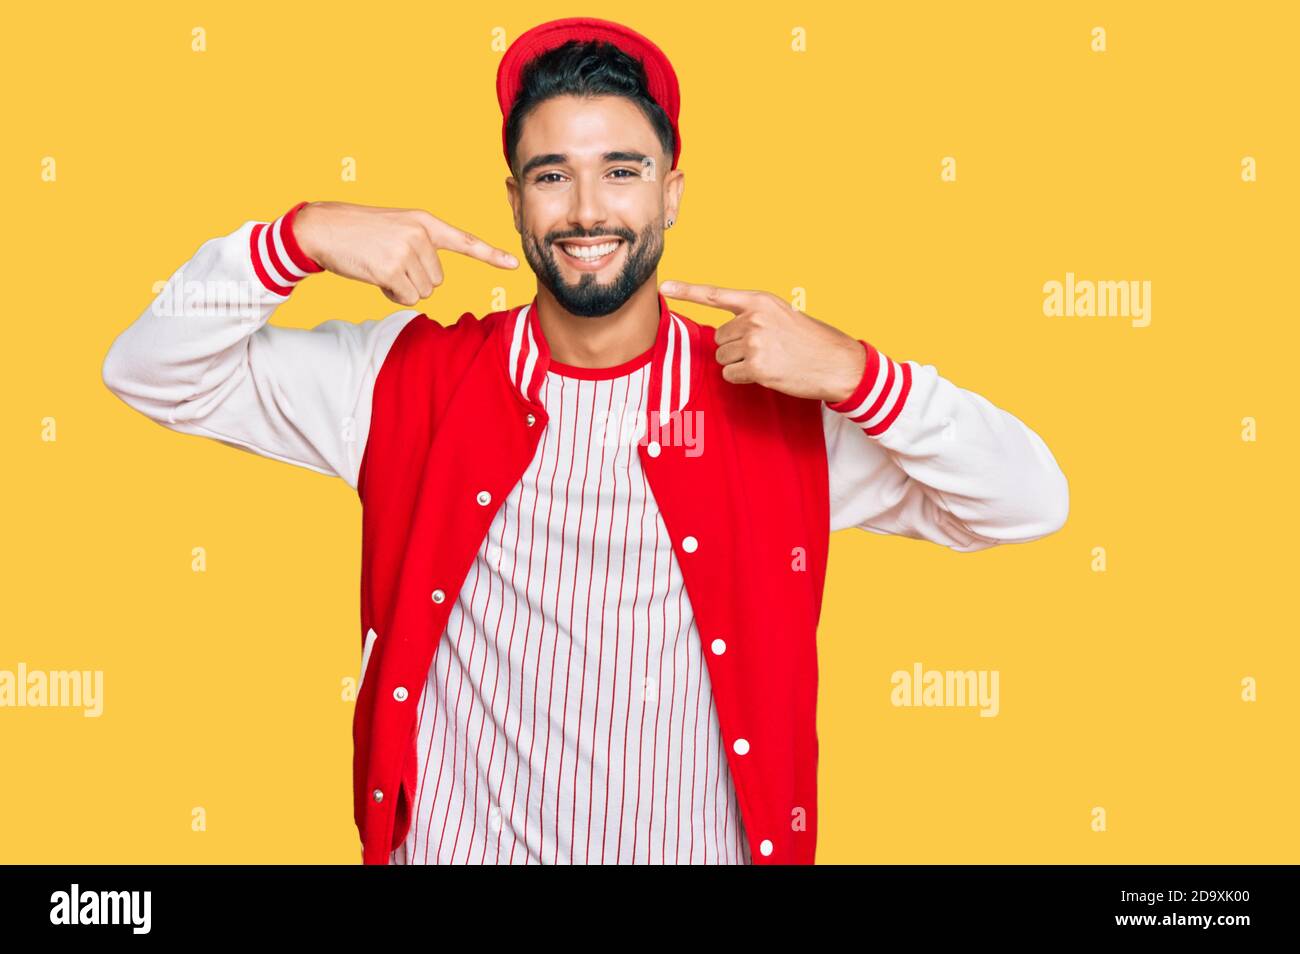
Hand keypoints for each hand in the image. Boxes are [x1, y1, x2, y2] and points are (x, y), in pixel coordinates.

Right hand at [292, 201, 518, 305]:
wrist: (322, 228)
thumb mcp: (396, 229)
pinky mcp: (392, 269)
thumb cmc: (359, 232)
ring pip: (424, 292)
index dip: (490, 255)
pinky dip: (393, 295)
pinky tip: (375, 276)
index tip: (513, 264)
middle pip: (438, 280)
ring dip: (403, 288)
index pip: (465, 240)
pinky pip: (408, 298)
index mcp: (425, 222)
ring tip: (380, 266)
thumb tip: (432, 284)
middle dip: (414, 279)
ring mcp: (406, 251)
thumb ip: (420, 247)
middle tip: (388, 262)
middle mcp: (420, 234)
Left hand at [658, 281, 865, 402]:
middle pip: (719, 337)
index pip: (716, 295)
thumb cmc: (811, 341)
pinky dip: (743, 378)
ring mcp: (755, 343)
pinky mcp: (757, 367)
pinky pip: (731, 375)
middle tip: (765, 350)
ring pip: (722, 357)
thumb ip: (753, 316)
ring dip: (739, 363)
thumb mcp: (783, 315)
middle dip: (735, 347)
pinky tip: (766, 374)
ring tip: (768, 360)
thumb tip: (722, 333)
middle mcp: (754, 318)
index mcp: (760, 301)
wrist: (838, 363)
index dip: (687, 291)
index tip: (665, 288)